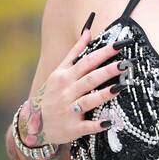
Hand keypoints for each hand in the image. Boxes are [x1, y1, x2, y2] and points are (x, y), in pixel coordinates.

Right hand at [21, 21, 129, 146]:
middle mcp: (67, 92)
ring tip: (120, 87)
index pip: (87, 61)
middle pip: (90, 79)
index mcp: (65, 77)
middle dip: (107, 71)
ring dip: (104, 95)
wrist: (33, 124)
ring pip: (89, 101)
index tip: (120, 45)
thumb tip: (88, 31)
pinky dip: (97, 125)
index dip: (104, 52)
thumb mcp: (59, 72)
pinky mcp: (72, 128)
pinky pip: (86, 126)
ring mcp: (69, 111)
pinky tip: (109, 122)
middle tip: (125, 64)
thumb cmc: (51, 94)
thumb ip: (75, 53)